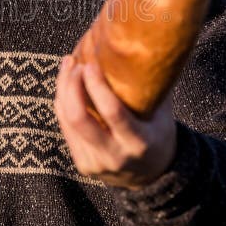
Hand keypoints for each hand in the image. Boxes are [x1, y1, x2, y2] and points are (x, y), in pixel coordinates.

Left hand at [54, 56, 176, 189]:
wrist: (153, 177)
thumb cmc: (158, 134)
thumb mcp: (162, 114)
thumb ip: (153, 86)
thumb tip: (146, 48)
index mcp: (138, 143)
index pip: (112, 112)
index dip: (96, 85)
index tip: (90, 63)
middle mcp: (114, 156)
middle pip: (78, 118)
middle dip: (71, 85)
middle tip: (75, 62)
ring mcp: (95, 163)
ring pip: (67, 121)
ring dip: (63, 89)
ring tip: (68, 64)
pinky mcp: (82, 164)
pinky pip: (65, 128)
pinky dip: (62, 103)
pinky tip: (66, 85)